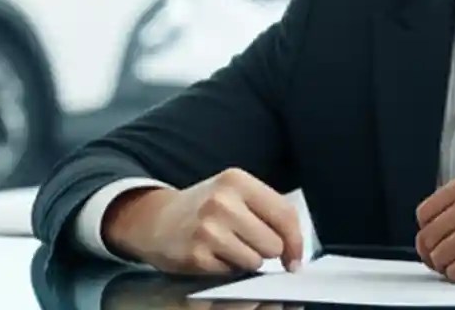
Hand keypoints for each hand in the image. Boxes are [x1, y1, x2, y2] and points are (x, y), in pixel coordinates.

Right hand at [103, 168, 304, 275]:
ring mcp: (208, 228)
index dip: (296, 241)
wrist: (157, 220)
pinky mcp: (197, 254)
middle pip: (273, 243)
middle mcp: (222, 201)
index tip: (296, 257)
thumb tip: (296, 249)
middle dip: (267, 251)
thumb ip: (267, 212)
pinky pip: (233, 273)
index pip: (285, 213)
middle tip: (248, 243)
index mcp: (237, 180)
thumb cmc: (205, 208)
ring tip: (229, 247)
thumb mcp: (235, 194)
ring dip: (248, 261)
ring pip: (256, 261)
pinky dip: (228, 269)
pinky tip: (214, 255)